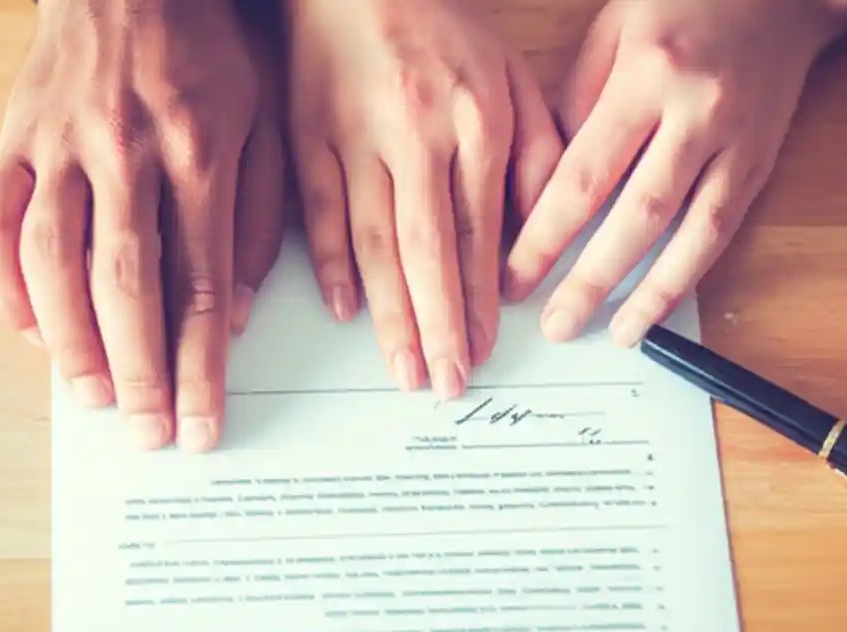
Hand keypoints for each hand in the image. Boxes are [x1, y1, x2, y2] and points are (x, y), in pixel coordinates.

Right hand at [0, 0, 284, 451]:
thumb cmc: (209, 50)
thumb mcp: (263, 119)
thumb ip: (257, 216)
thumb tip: (234, 315)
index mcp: (199, 152)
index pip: (200, 283)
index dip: (199, 366)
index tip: (199, 426)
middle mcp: (126, 153)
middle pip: (125, 284)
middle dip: (137, 372)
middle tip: (144, 435)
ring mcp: (60, 145)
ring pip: (51, 259)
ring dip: (68, 340)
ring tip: (89, 397)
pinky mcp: (13, 138)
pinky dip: (0, 283)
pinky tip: (28, 330)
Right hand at [285, 0, 562, 396]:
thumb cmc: (440, 26)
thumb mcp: (513, 76)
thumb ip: (537, 155)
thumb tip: (535, 241)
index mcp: (475, 119)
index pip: (481, 231)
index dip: (482, 298)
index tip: (485, 348)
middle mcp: (416, 134)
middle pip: (428, 249)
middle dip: (439, 324)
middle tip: (446, 382)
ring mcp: (356, 138)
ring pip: (374, 241)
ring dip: (389, 313)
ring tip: (402, 367)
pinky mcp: (309, 138)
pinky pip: (319, 211)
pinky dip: (329, 263)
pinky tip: (342, 308)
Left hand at [504, 0, 839, 346]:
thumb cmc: (679, 3)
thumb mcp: (610, 34)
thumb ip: (575, 107)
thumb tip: (544, 188)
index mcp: (645, 76)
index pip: (583, 175)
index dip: (546, 237)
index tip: (515, 278)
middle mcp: (697, 111)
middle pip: (637, 215)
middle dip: (591, 279)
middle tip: (555, 325)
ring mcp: (737, 139)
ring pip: (692, 232)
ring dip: (652, 294)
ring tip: (617, 334)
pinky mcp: (762, 159)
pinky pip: (724, 227)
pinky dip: (691, 272)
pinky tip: (663, 304)